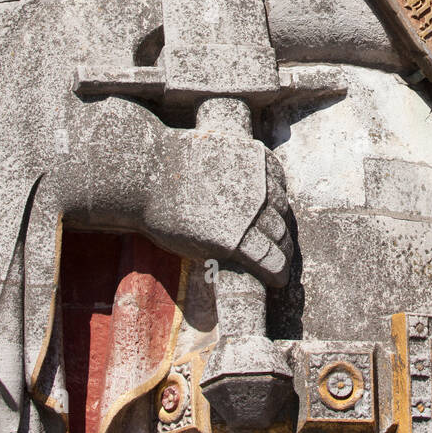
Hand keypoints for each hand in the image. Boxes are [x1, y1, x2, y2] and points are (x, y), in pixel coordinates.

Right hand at [54, 96, 292, 287]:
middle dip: (284, 234)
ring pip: (279, 236)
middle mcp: (260, 185)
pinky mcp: (235, 238)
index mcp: (258, 161)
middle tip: (281, 249)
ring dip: (284, 253)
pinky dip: (277, 270)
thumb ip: (236, 170)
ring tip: (282, 266)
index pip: (280, 192)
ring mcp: (250, 212)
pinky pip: (267, 257)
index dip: (281, 212)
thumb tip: (239, 189)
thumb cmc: (171, 164)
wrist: (147, 173)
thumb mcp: (214, 154)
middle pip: (282, 214)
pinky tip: (278, 279)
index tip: (279, 226)